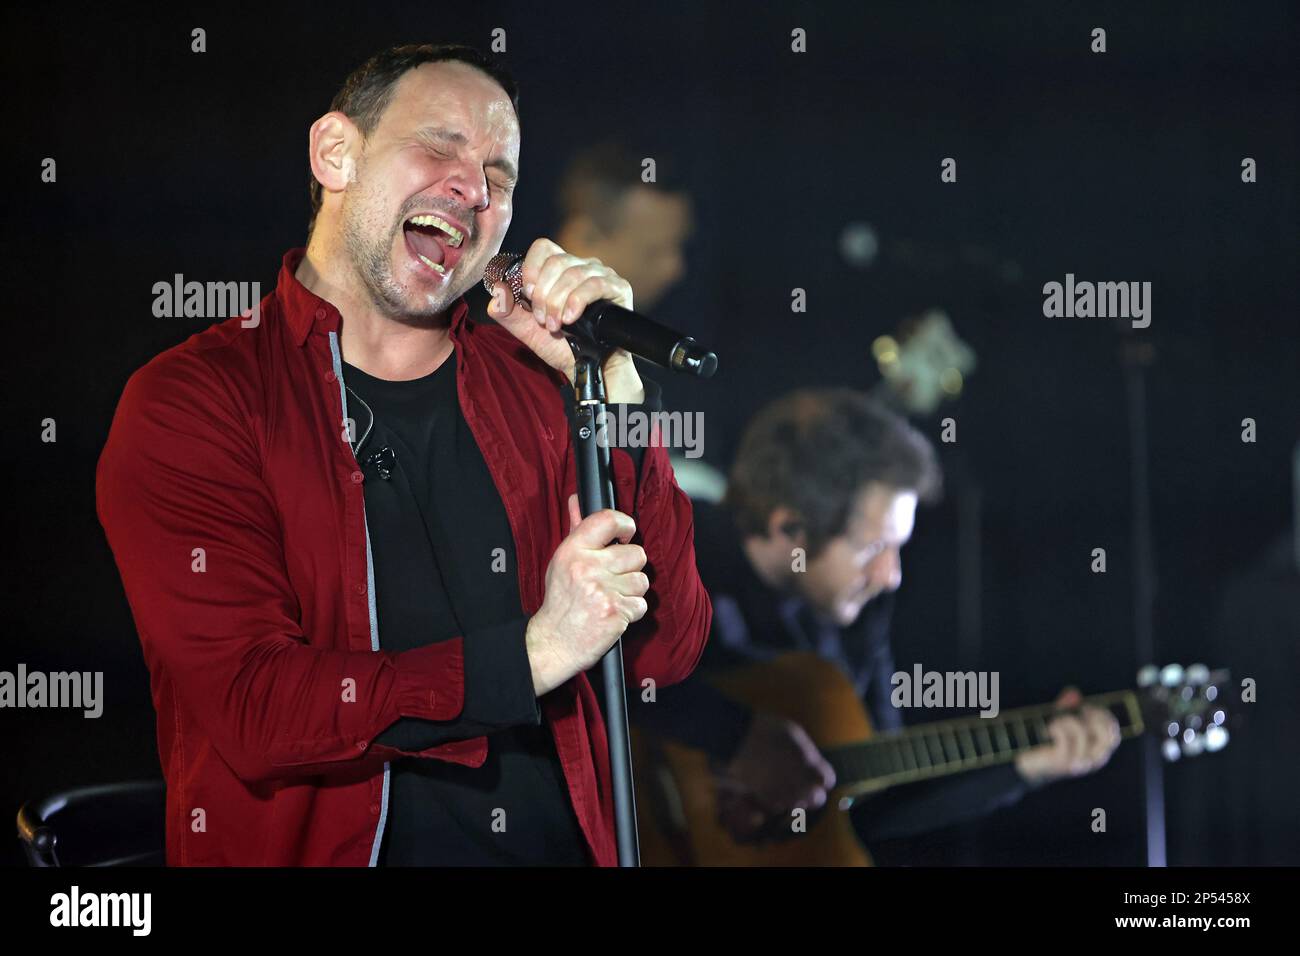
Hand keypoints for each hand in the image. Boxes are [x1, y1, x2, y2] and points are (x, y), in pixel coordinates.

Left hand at [486, 238, 642, 399]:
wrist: (589, 368)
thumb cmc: (563, 347)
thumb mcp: (530, 331)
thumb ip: (510, 314)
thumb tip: (495, 300)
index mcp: (560, 270)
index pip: (543, 248)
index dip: (531, 268)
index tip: (528, 294)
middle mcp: (582, 266)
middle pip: (556, 261)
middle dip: (544, 294)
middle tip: (543, 320)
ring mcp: (602, 275)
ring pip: (574, 273)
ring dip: (558, 302)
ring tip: (555, 326)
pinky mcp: (618, 287)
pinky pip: (595, 284)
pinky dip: (577, 301)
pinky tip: (571, 319)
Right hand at [525, 493, 648, 695]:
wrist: (554, 641)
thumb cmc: (560, 601)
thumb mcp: (561, 561)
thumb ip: (577, 530)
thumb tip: (576, 500)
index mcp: (573, 550)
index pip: (608, 520)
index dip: (625, 524)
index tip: (627, 533)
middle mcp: (588, 567)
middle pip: (636, 554)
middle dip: (630, 568)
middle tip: (613, 578)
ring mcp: (603, 590)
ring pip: (642, 580)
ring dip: (632, 591)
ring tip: (612, 597)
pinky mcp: (616, 612)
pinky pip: (641, 604)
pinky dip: (632, 611)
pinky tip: (614, 613)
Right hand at [716, 713, 836, 829]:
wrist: (740, 739)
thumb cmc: (769, 731)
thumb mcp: (796, 735)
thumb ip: (809, 755)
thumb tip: (813, 765)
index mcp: (812, 768)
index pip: (828, 781)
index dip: (822, 775)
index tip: (815, 769)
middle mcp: (802, 786)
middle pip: (817, 800)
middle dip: (813, 791)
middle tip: (803, 779)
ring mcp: (784, 795)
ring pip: (798, 805)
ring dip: (796, 796)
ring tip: (785, 781)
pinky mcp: (766, 799)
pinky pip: (779, 805)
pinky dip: (778, 798)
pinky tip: (772, 784)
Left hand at [1014, 687, 1121, 785]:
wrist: (1030, 766)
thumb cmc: (1048, 743)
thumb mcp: (1060, 723)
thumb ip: (1067, 707)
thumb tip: (1073, 693)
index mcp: (1098, 751)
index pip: (1113, 734)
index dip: (1103, 715)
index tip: (1085, 706)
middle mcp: (1093, 760)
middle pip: (1108, 737)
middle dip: (1094, 717)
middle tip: (1078, 711)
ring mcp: (1079, 762)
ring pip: (1082, 733)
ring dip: (1068, 720)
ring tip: (1056, 721)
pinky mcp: (1062, 762)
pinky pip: (1064, 739)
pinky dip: (1056, 728)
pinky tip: (1049, 729)